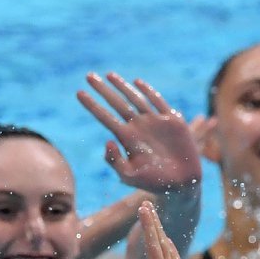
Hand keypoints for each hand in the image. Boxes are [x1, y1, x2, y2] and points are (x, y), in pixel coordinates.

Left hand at [79, 73, 199, 194]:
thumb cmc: (153, 182)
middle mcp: (138, 126)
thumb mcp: (129, 176)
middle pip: (117, 103)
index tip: (78, 93)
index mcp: (127, 138)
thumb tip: (107, 141)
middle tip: (88, 76)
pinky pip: (158, 101)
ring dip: (122, 86)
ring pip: (135, 98)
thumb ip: (114, 161)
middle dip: (103, 90)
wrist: (181, 183)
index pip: (105, 117)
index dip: (92, 105)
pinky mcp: (172, 120)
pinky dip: (148, 91)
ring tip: (109, 75)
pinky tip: (137, 82)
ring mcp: (154, 122)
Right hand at [124, 202, 198, 258]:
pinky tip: (167, 247)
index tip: (143, 208)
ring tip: (156, 222)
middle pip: (164, 244)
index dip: (148, 226)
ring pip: (173, 254)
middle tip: (146, 206)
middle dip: (154, 225)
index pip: (154, 246)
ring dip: (163, 237)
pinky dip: (171, 253)